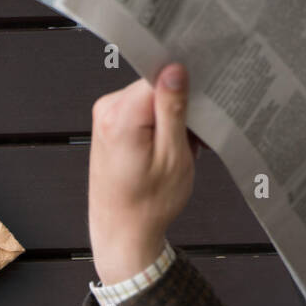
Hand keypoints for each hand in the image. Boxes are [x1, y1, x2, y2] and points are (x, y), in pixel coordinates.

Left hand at [88, 63, 196, 286]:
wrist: (122, 236)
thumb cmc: (148, 206)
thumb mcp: (173, 156)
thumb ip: (173, 109)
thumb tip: (175, 69)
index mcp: (121, 115)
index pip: (161, 77)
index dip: (186, 93)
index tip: (198, 114)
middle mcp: (107, 111)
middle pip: (156, 88)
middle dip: (180, 110)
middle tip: (192, 142)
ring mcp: (106, 119)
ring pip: (152, 102)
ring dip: (171, 123)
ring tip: (177, 153)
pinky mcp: (110, 128)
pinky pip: (143, 115)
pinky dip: (159, 130)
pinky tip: (166, 153)